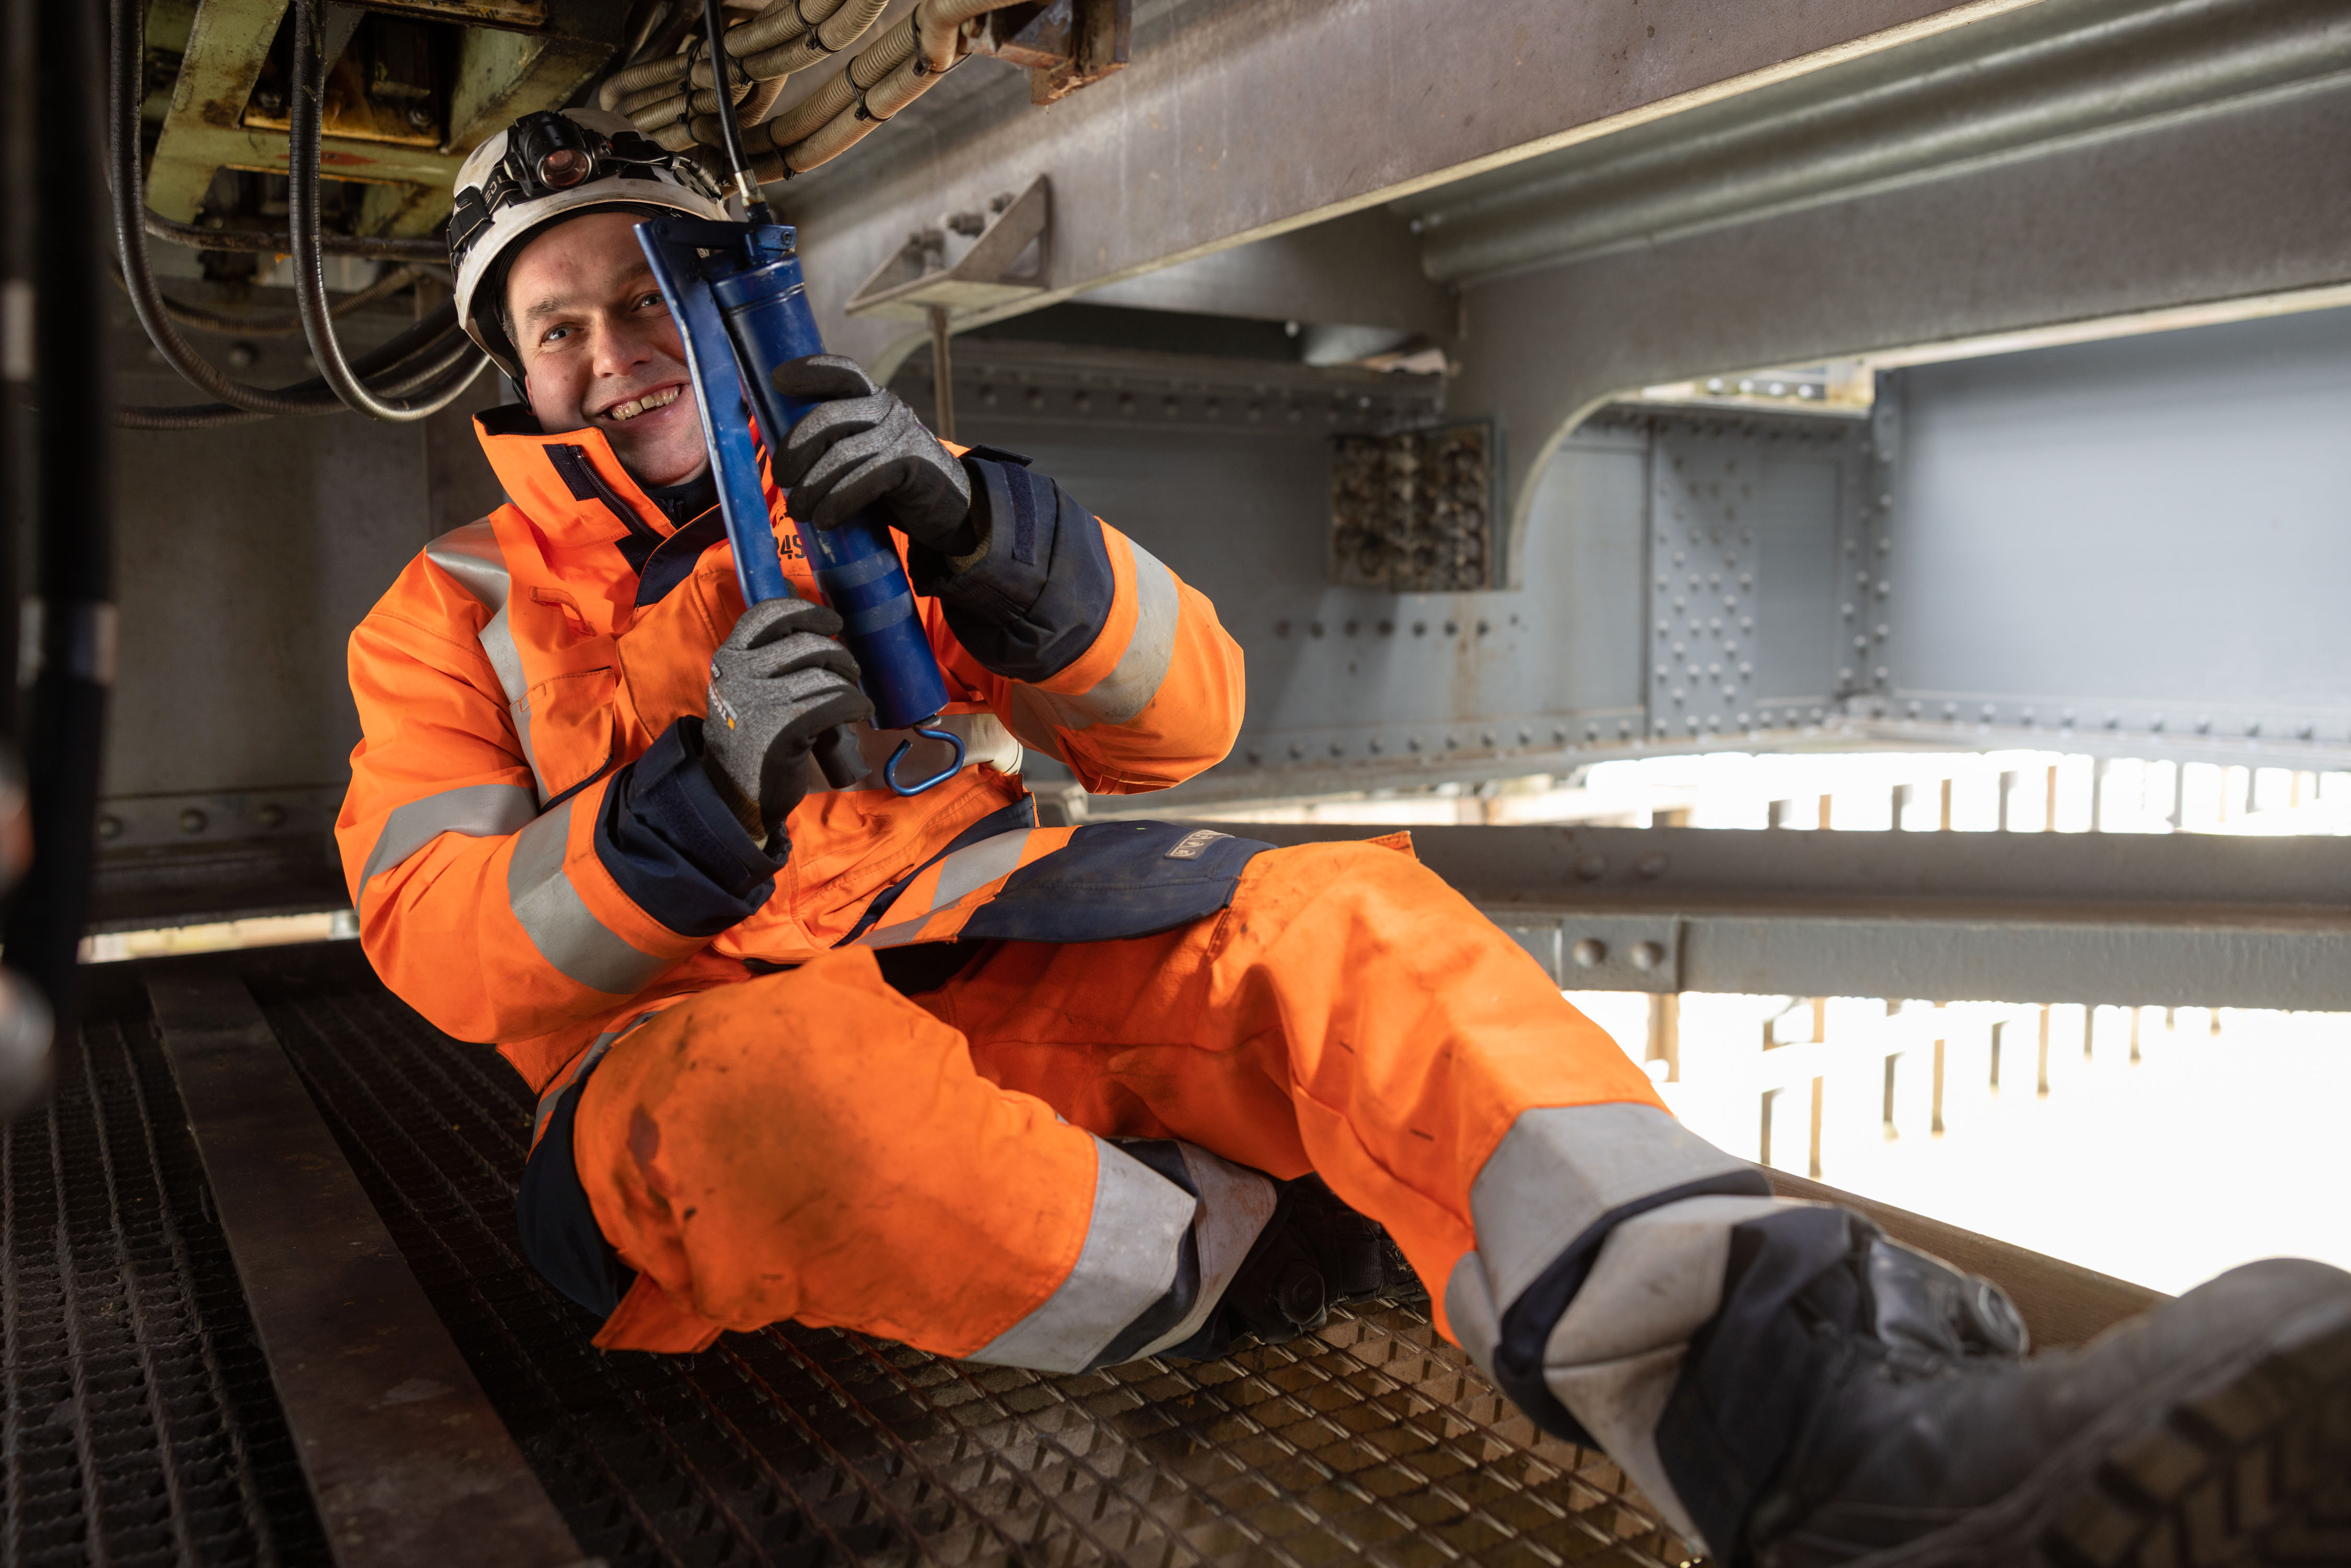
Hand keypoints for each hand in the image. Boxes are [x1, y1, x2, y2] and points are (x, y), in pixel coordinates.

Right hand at [701, 597, 873, 841]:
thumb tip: (788, 592)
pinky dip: (857, 705)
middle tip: (849, 668)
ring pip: (825, 675)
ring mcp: (759, 702)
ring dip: (849, 684)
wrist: (732, 793)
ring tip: (853, 696)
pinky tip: (860, 712)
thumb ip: (761, 652)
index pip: (768, 613)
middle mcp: (739, 674)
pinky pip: (837, 703)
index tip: (832, 622)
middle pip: (807, 643)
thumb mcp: (742, 686)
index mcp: (728, 658)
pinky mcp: (784, 730)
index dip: (808, 612)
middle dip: (838, 653)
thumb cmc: (748, 736)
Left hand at [769, 354, 973, 549]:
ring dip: (811, 487)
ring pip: (841, 454)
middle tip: (780, 479)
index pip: (841, 372)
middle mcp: (889, 409)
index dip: (809, 371)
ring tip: (799, 511)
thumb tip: (781, 458)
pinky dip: (837, 503)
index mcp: (874, 400)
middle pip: (828, 416)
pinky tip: (825, 520)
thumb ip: (838, 444)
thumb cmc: (897, 486)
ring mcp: (902, 435)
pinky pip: (863, 480)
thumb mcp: (866, 454)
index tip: (777, 381)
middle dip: (795, 449)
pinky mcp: (913, 465)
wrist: (954, 512)